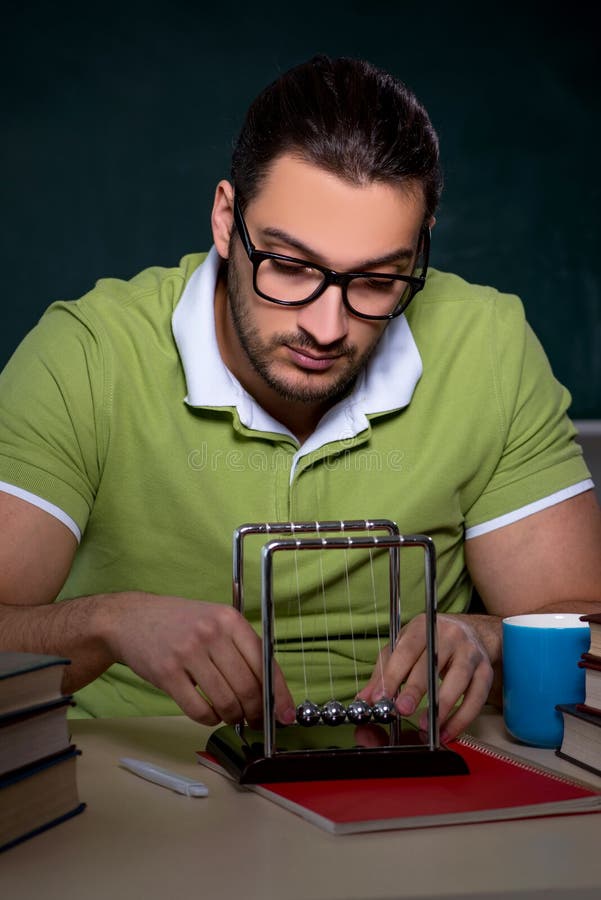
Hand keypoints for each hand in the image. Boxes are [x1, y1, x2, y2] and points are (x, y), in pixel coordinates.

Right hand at [101, 592, 295, 727]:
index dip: (278, 694)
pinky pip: (198, 710)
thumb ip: (242, 648)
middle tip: (255, 720)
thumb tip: (271, 690)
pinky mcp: (167, 673)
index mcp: (229, 619)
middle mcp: (211, 633)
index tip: (284, 715)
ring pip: (225, 701)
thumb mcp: (215, 620)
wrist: (132, 618)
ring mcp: (188, 652)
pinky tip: (210, 714)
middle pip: (247, 686)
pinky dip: (209, 719)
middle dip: (256, 711)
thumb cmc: (180, 623)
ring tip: (231, 715)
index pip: (265, 661)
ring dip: (233, 717)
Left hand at [357, 613, 494, 740]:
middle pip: (431, 664)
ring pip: (458, 680)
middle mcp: (449, 635)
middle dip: (415, 689)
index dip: (393, 675)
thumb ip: (384, 672)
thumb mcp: (403, 646)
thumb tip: (365, 698)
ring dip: (442, 708)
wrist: (471, 632)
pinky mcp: (485, 671)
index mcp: (424, 626)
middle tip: (402, 710)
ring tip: (426, 727)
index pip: (406, 650)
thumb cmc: (431, 641)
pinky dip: (461, 719)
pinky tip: (446, 732)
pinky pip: (476, 698)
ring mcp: (470, 652)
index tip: (380, 697)